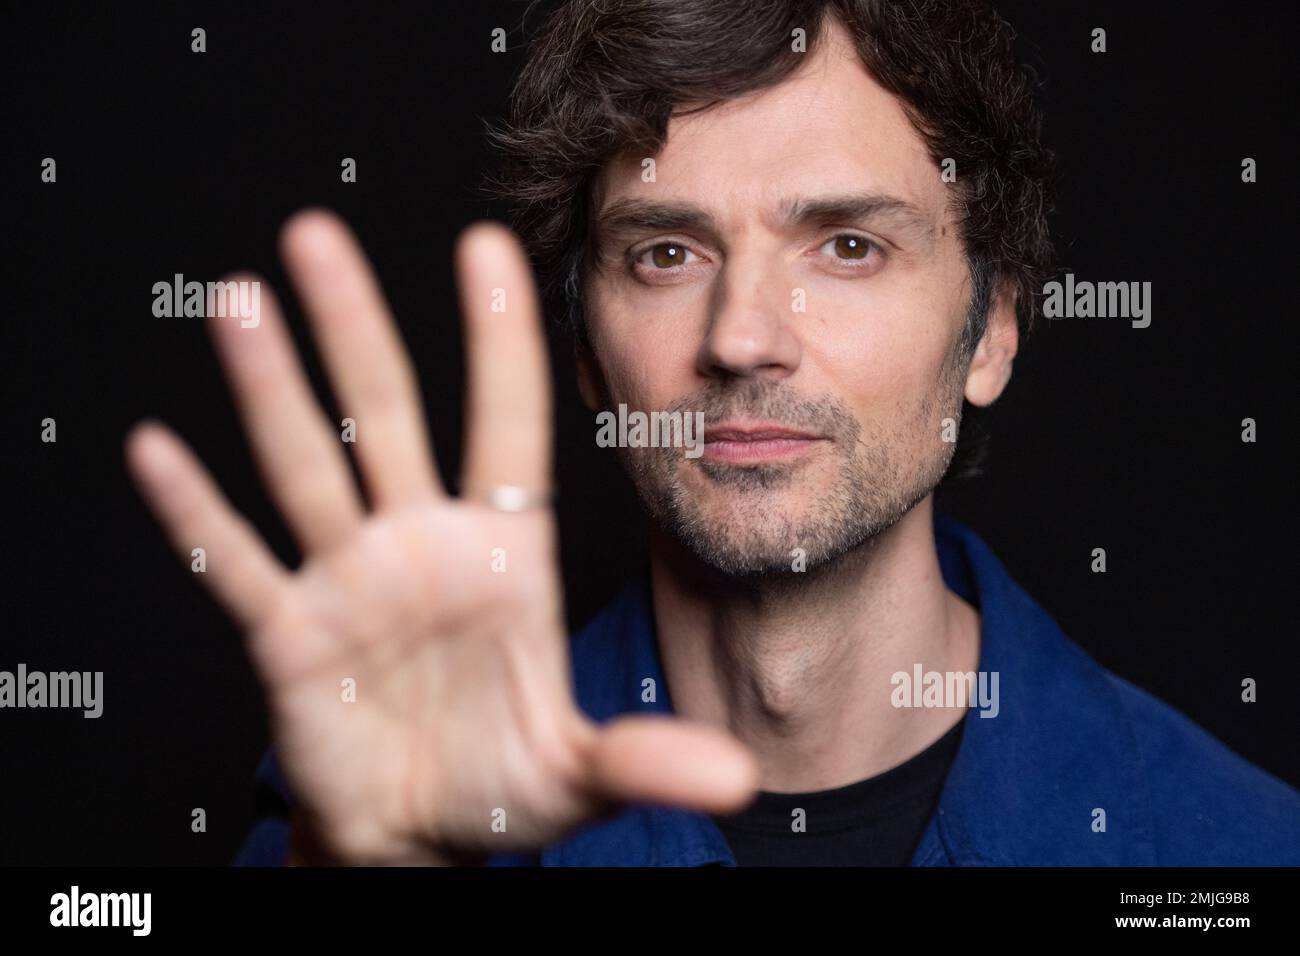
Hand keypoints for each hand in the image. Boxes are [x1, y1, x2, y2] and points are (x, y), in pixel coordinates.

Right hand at [125, 210, 756, 863]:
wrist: (417, 839)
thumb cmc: (501, 787)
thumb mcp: (580, 772)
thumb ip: (645, 760)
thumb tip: (735, 779)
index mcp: (503, 554)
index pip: (505, 423)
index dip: (497, 339)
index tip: (484, 244)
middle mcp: (422, 546)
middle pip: (386, 416)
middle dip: (354, 328)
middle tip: (316, 235)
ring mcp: (350, 582)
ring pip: (306, 467)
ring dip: (269, 390)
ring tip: (238, 302)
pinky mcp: (288, 635)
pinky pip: (237, 564)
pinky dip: (196, 514)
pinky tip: (156, 451)